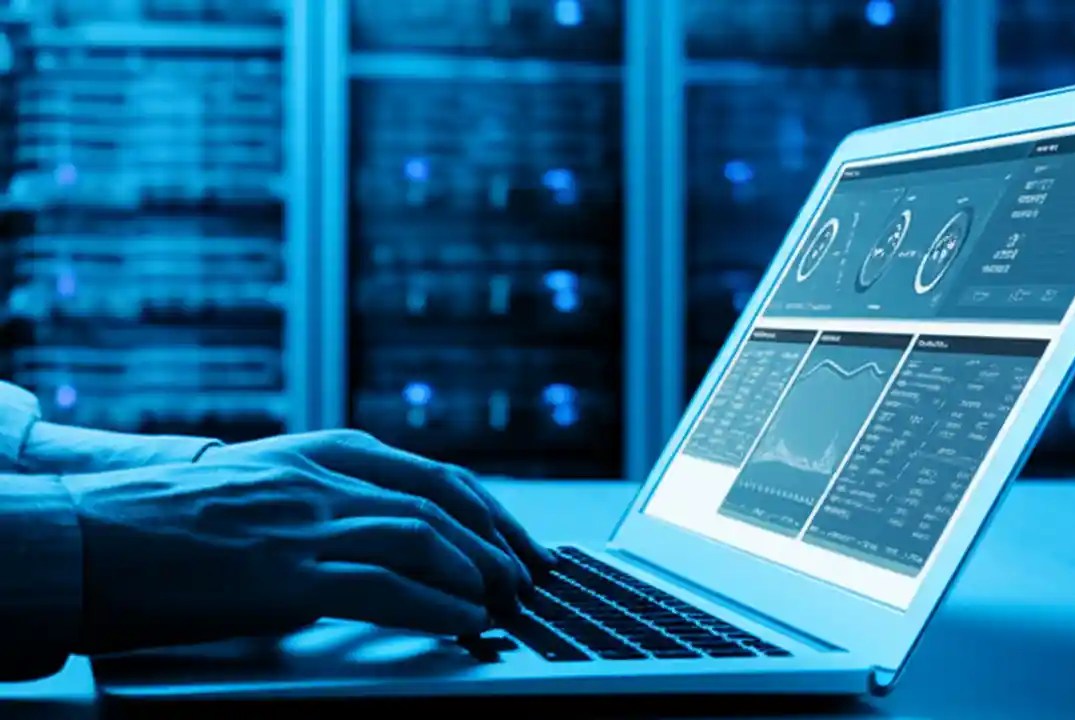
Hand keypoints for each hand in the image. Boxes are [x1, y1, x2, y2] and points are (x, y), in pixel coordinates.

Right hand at [199, 430, 554, 604]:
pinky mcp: (283, 575)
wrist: (85, 536)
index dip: (488, 511)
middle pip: (442, 501)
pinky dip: (434, 606)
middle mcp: (323, 479)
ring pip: (422, 537)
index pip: (434, 474)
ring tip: (503, 601)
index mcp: (321, 453)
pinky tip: (461, 621)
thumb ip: (322, 498)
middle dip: (498, 541)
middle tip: (528, 576)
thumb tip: (379, 535)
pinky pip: (382, 587)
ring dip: (475, 573)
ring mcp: (305, 523)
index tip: (519, 540)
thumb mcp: (261, 486)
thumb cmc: (165, 521)